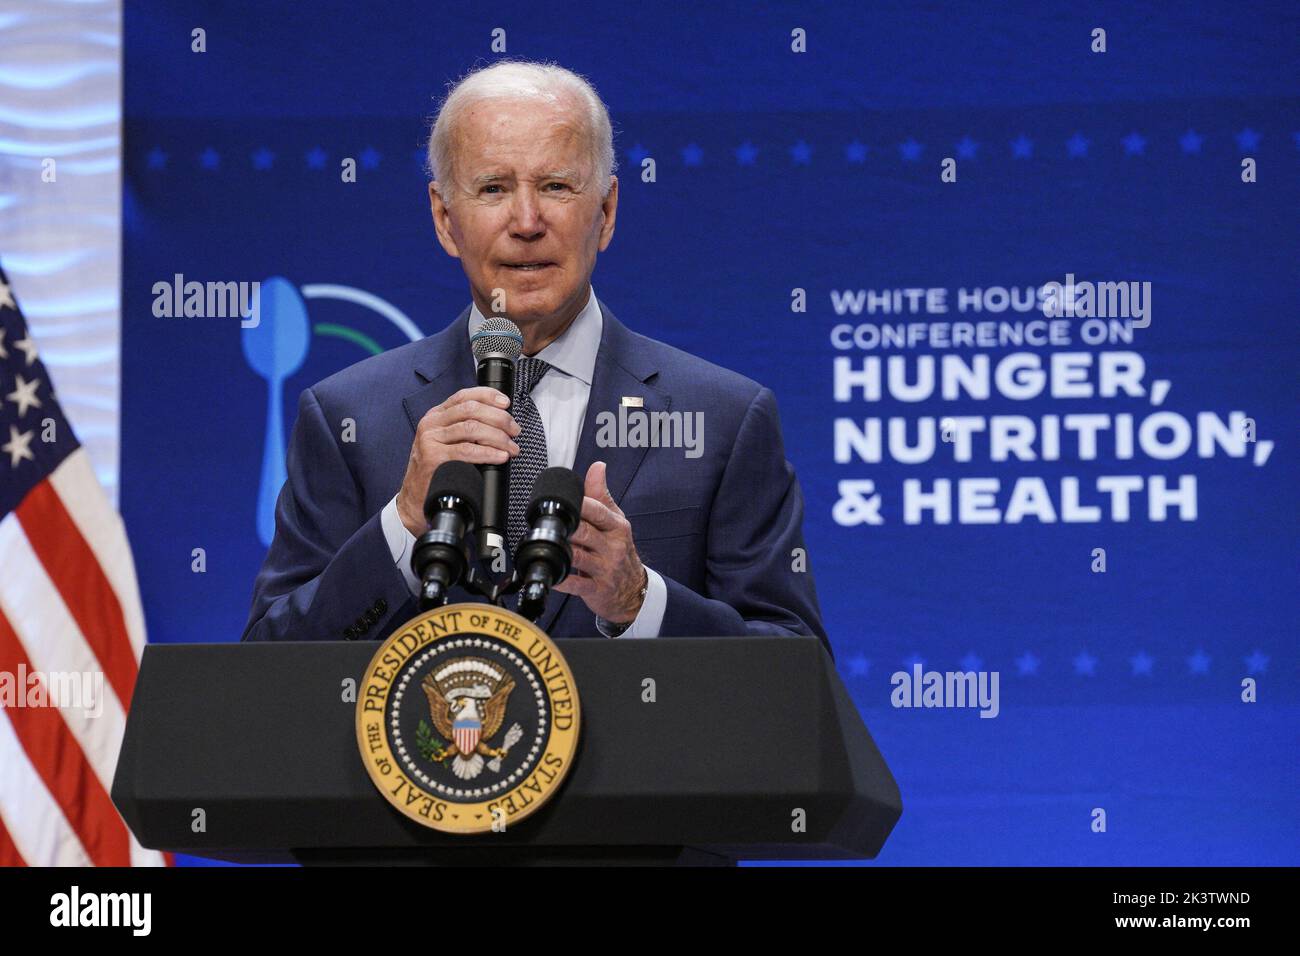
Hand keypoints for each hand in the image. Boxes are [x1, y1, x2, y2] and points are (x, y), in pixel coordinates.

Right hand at [396, 386, 520, 535]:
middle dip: (499, 418)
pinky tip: (500, 456)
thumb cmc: (437, 470)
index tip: (506, 403)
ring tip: (511, 448)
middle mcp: (431, 424)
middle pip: (471, 410)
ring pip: (472, 428)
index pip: (464, 396)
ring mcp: (430, 440)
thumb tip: (500, 422)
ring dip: (498, 437)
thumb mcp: (447, 441)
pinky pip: (467, 451)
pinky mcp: (433, 458)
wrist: (416, 498)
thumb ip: (465, 428)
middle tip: (514, 431)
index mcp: (436, 416)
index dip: (488, 396)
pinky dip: (488, 453)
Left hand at [553, 461, 645, 622]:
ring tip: (543, 542)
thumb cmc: (620, 551)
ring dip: (560, 550)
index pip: (598, 511)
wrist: (633, 589)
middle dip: (565, 527)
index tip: (560, 499)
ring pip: (579, 557)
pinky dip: (562, 579)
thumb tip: (597, 467)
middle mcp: (613, 547)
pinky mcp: (597, 590)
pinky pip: (576, 584)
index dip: (578, 504)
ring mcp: (606, 569)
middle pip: (585, 532)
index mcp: (617, 527)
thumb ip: (602, 495)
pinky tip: (551, 574)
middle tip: (546, 521)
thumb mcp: (616, 522)